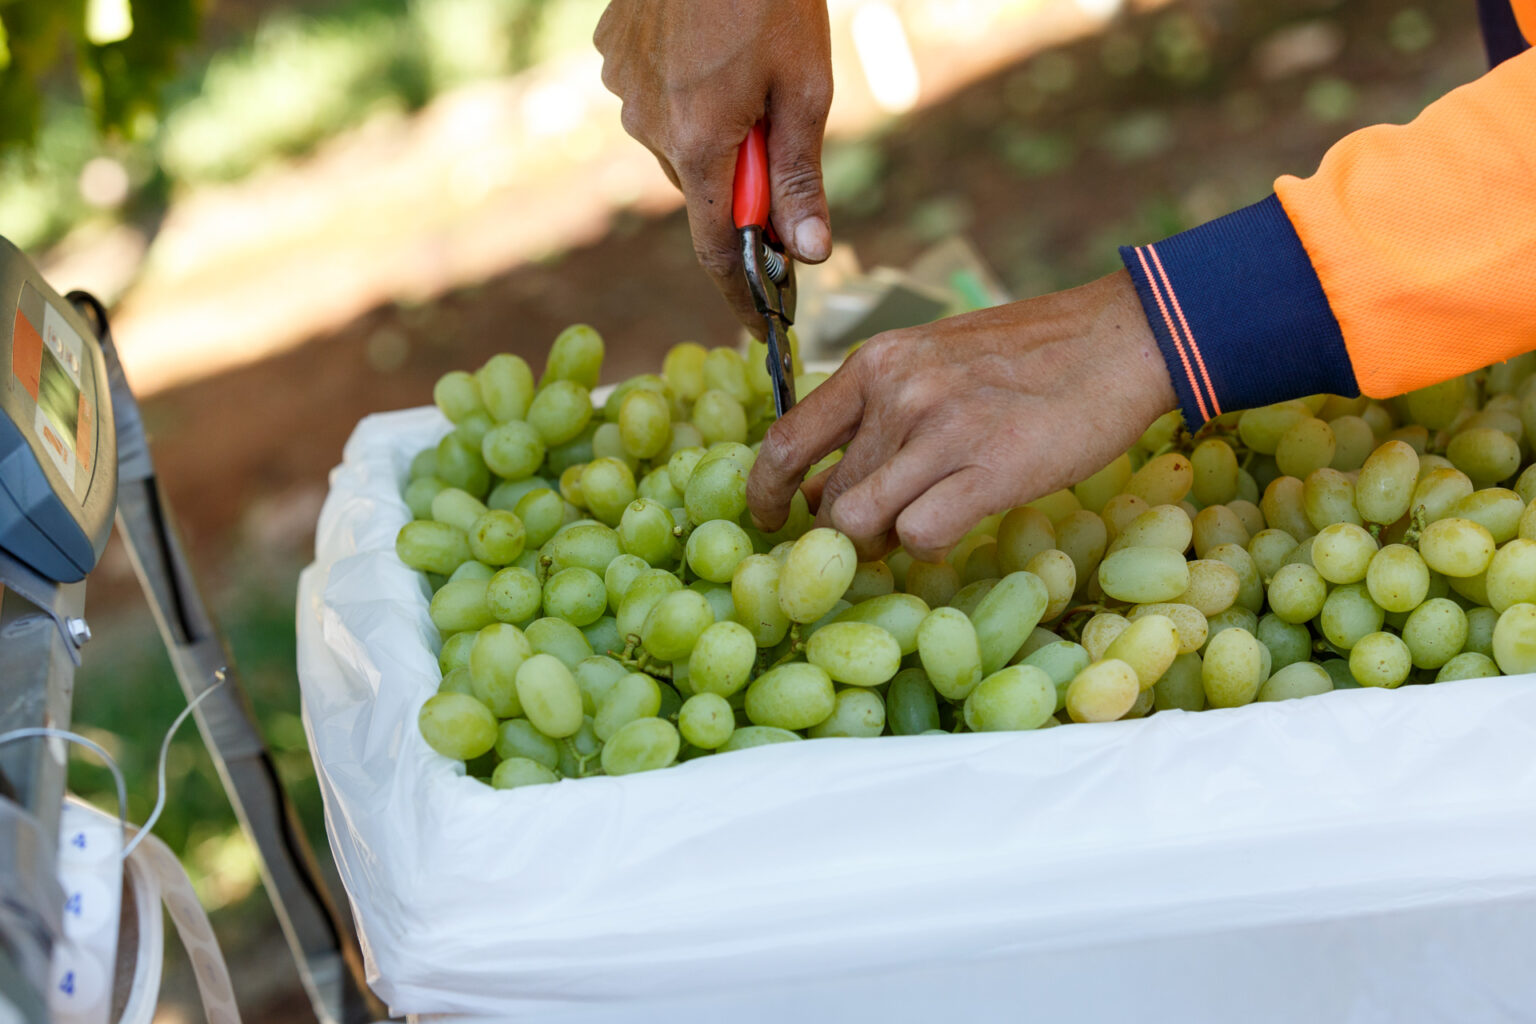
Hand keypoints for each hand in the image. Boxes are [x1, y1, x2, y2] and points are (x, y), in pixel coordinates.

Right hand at [594, 0, 833, 332]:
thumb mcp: (807, 89)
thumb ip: (801, 178)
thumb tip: (809, 253)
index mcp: (698, 143)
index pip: (716, 249)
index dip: (740, 295)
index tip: (760, 327)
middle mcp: (647, 125)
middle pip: (702, 189)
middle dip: (740, 179)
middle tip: (779, 124)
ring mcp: (622, 88)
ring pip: (677, 141)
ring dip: (712, 129)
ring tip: (741, 65)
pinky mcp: (610, 53)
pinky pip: (651, 96)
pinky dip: (684, 90)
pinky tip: (707, 46)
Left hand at [746, 270, 1177, 560]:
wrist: (1121, 338)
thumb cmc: (1027, 356)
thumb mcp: (932, 362)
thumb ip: (875, 417)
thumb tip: (818, 492)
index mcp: (876, 364)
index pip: (787, 440)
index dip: (767, 492)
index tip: (771, 520)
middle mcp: (898, 394)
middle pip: (830, 499)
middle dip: (846, 534)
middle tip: (883, 534)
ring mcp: (942, 431)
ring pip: (864, 525)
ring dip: (886, 543)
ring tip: (921, 526)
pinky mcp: (991, 468)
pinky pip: (921, 536)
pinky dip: (930, 547)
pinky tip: (959, 524)